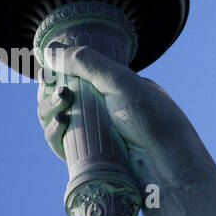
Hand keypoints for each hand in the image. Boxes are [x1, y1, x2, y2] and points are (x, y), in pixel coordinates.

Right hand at [35, 43, 215, 187]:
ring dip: (48, 111)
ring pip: (56, 121)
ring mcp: (94, 134)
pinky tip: (59, 125)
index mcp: (112, 89)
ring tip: (61, 108)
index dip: (56, 74)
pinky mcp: (88, 157)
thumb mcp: (122, 83)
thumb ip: (87, 63)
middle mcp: (101, 110)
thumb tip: (50, 50)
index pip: (74, 77)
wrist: (168, 165)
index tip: (47, 73)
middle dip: (50, 93)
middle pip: (59, 99)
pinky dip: (53, 133)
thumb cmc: (153, 120)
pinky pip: (61, 144)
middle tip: (60, 93)